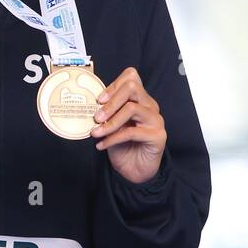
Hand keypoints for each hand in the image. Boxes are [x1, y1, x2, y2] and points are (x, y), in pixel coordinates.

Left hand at [90, 66, 165, 183]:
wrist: (134, 170)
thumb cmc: (122, 146)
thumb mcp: (111, 126)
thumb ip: (106, 113)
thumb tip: (90, 106)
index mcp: (140, 99)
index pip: (131, 78)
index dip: (113, 85)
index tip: (98, 100)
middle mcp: (150, 106)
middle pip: (132, 88)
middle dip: (111, 101)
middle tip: (96, 117)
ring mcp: (155, 119)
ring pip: (132, 108)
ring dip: (110, 121)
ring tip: (96, 132)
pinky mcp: (158, 136)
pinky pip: (132, 132)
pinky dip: (113, 138)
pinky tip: (102, 145)